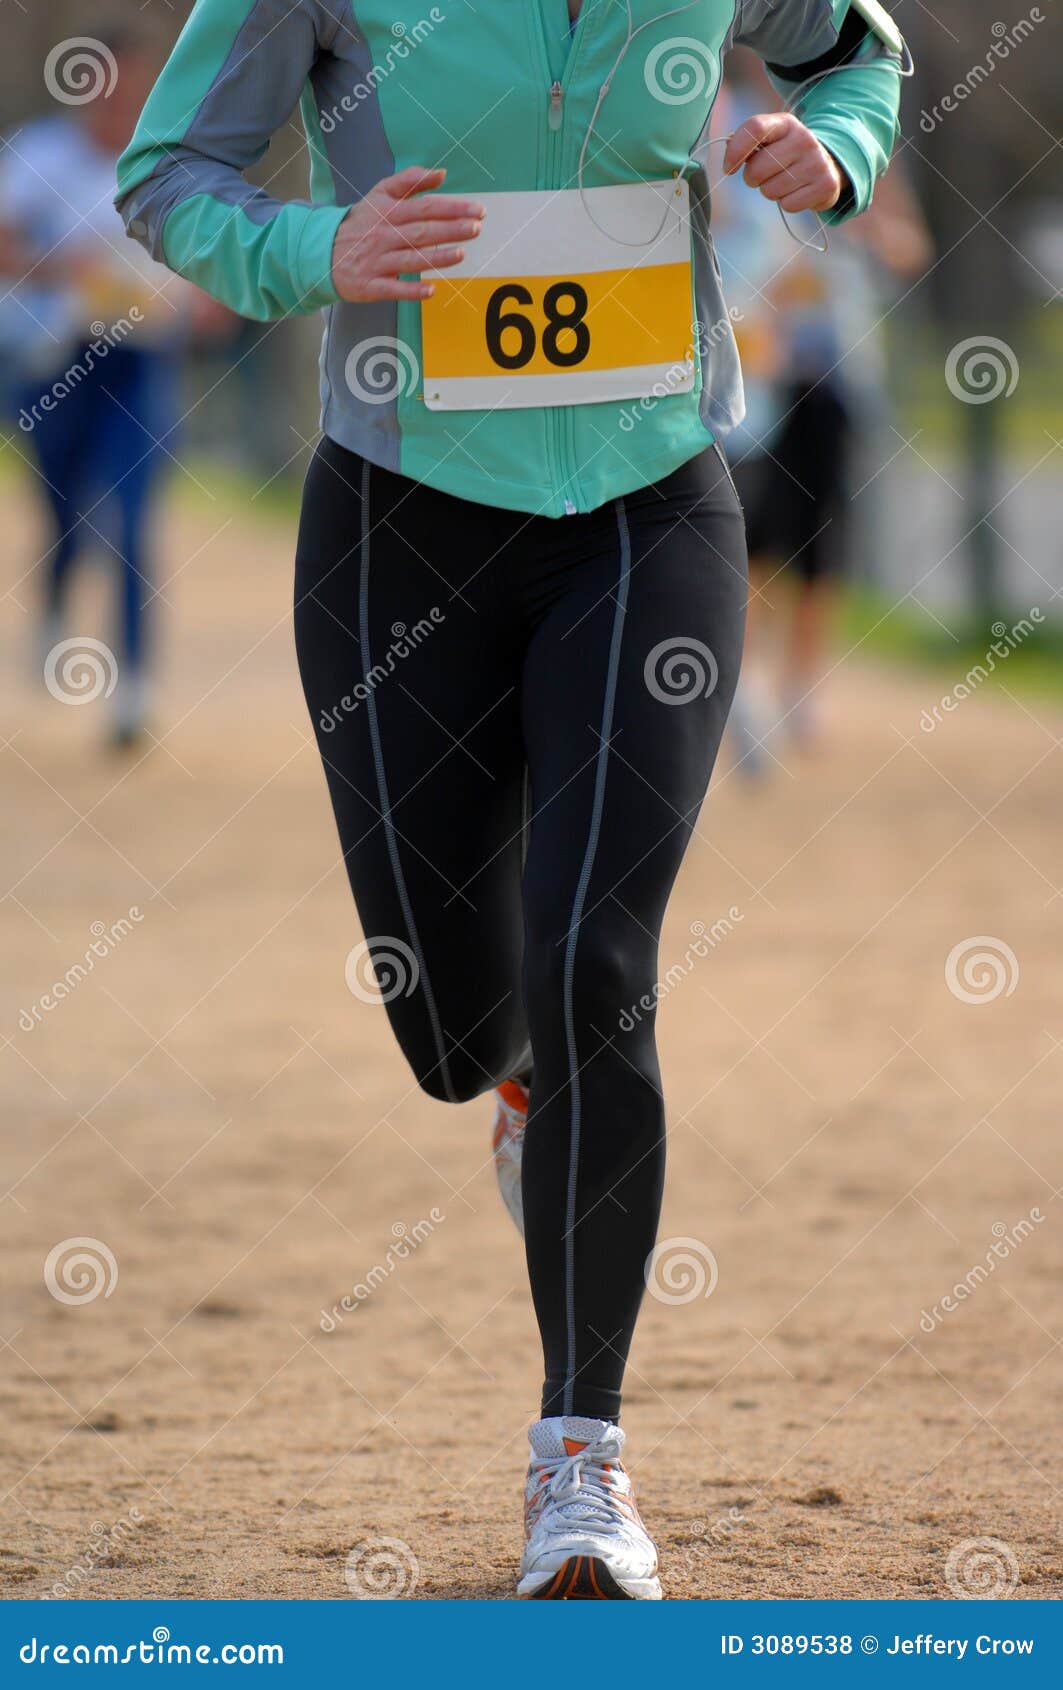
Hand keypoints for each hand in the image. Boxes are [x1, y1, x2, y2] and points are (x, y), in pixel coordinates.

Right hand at [330, 165, 484, 303]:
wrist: (323, 251)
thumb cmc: (361, 223)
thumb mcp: (380, 194)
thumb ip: (410, 181)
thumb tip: (441, 174)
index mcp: (389, 212)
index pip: (425, 207)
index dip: (452, 208)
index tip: (477, 210)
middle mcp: (384, 235)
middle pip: (422, 231)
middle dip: (451, 229)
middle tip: (476, 228)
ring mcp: (377, 261)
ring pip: (411, 258)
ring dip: (437, 257)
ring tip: (461, 253)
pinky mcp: (371, 285)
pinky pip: (393, 288)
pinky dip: (411, 290)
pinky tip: (431, 290)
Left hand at [723, 113, 843, 212]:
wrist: (827, 163)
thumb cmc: (787, 152)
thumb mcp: (771, 138)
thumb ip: (749, 141)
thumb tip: (729, 148)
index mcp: (786, 123)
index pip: (754, 128)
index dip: (735, 151)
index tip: (729, 168)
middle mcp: (804, 139)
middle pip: (756, 169)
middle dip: (752, 178)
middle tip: (764, 175)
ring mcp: (817, 162)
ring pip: (770, 191)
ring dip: (770, 191)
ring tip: (784, 181)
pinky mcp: (825, 185)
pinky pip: (787, 205)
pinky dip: (787, 203)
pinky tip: (796, 191)